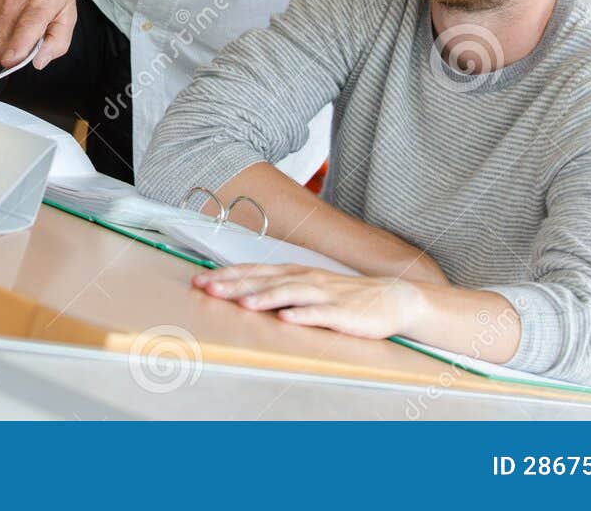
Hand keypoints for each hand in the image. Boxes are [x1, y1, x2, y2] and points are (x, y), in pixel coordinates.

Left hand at [192, 264, 426, 340]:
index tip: (200, 280)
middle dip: (235, 285)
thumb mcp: (307, 287)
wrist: (390, 298)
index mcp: (294, 273)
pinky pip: (320, 314)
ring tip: (243, 304)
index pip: (254, 272)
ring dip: (265, 298)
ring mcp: (323, 294)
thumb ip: (278, 289)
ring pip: (289, 294)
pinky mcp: (342, 312)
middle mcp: (305, 279)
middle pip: (264, 281)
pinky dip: (302, 315)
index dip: (227, 275)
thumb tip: (243, 292)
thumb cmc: (343, 296)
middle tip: (208, 289)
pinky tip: (287, 319)